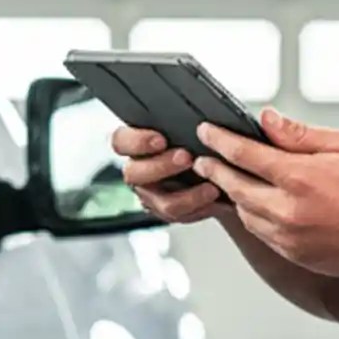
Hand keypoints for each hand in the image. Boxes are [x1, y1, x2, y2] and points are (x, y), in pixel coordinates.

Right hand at [111, 126, 228, 223]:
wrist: (219, 167)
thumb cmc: (196, 141)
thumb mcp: (185, 128)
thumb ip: (180, 124)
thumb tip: (195, 122)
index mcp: (136, 146)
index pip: (120, 141)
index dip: (136, 142)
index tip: (160, 140)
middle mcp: (139, 172)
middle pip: (134, 174)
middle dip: (161, 166)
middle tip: (186, 158)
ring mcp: (153, 196)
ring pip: (162, 202)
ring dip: (188, 195)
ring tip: (211, 187)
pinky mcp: (171, 212)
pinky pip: (182, 216)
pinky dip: (201, 208)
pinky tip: (217, 199)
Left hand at [192, 109, 338, 277]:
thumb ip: (300, 134)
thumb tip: (267, 120)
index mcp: (299, 177)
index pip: (244, 154)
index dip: (220, 140)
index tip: (206, 132)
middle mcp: (287, 209)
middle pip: (234, 185)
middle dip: (214, 169)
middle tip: (202, 160)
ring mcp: (287, 236)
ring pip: (243, 211)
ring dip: (232, 194)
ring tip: (226, 179)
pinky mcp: (292, 254)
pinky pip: (259, 232)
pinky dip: (251, 215)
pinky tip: (253, 204)